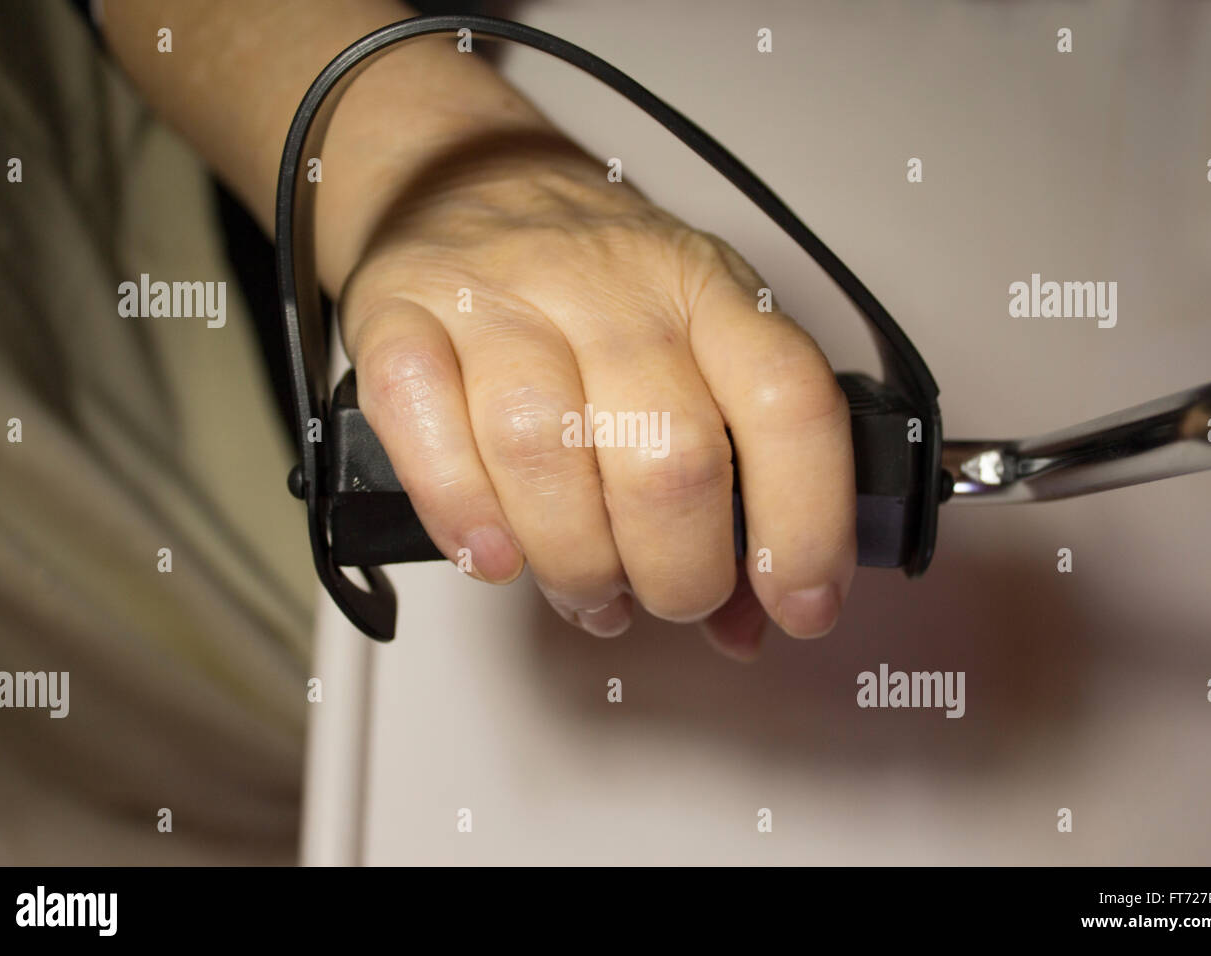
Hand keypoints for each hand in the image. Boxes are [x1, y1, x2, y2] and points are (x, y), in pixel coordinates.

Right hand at [339, 131, 855, 658]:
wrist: (467, 179)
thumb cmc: (592, 285)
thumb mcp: (693, 347)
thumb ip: (734, 484)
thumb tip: (749, 624)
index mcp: (707, 292)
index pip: (788, 402)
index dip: (808, 521)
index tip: (800, 600)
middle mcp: (612, 287)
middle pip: (666, 456)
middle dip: (679, 574)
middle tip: (670, 597)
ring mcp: (500, 296)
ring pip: (543, 450)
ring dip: (574, 562)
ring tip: (587, 589)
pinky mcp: (402, 316)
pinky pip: (423, 422)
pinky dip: (461, 511)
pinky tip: (495, 554)